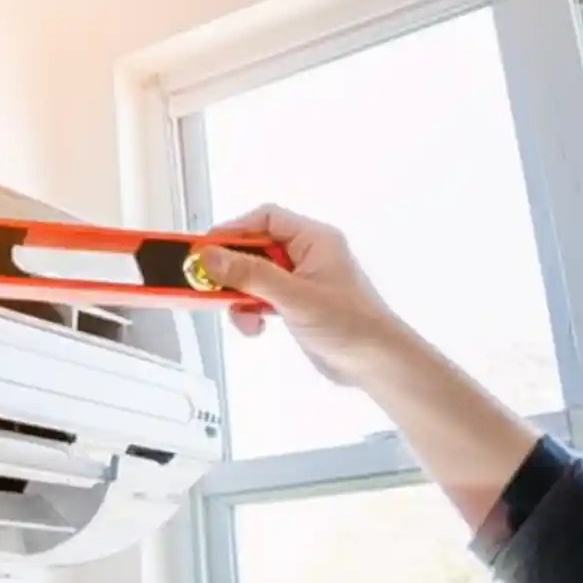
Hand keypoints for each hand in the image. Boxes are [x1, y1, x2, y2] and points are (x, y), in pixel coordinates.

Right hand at [199, 204, 414, 385]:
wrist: (377, 364)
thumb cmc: (347, 323)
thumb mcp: (293, 296)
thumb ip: (250, 274)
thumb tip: (209, 256)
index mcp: (314, 239)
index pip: (266, 219)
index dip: (234, 230)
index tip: (206, 249)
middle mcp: (306, 255)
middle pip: (255, 249)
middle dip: (233, 271)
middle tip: (210, 285)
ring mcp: (300, 281)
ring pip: (254, 277)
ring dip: (240, 296)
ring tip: (240, 316)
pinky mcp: (295, 305)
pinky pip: (261, 298)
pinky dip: (251, 312)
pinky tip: (255, 328)